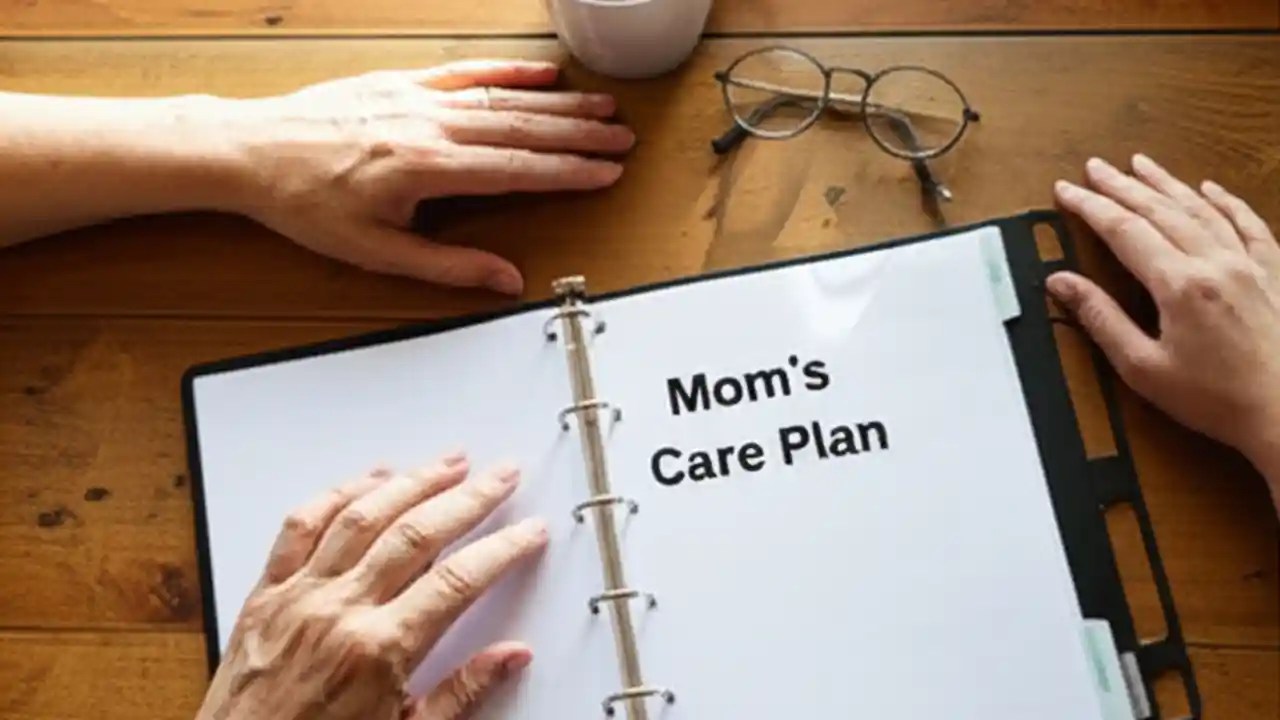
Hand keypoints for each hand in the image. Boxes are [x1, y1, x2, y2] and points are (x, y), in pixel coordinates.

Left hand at [197, 454, 547, 719]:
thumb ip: (462, 693)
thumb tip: (512, 656)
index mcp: (379, 651)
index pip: (459, 580)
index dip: (502, 548)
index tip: (529, 531)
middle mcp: (338, 611)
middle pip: (418, 533)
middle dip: (469, 497)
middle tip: (502, 475)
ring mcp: (298, 595)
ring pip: (363, 515)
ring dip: (412, 481)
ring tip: (449, 462)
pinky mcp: (265, 593)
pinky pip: (302, 525)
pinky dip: (338, 493)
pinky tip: (369, 479)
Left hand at [226, 59, 634, 294]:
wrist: (250, 151)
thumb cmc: (305, 203)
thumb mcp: (377, 253)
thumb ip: (448, 267)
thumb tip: (504, 279)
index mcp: (426, 168)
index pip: (517, 170)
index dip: (568, 172)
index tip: (606, 173)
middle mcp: (429, 125)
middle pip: (523, 128)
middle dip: (579, 135)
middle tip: (623, 138)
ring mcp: (418, 98)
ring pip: (503, 99)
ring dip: (557, 103)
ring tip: (602, 107)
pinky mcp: (402, 82)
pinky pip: (466, 72)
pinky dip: (508, 71)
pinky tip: (543, 73)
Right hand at [1049, 155, 1279, 474]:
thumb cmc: (1216, 399)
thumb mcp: (1143, 368)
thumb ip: (1101, 318)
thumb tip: (1061, 282)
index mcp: (1179, 284)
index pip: (1124, 231)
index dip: (1091, 207)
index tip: (1065, 191)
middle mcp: (1215, 263)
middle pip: (1161, 210)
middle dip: (1122, 186)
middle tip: (1094, 167)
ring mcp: (1249, 264)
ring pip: (1202, 209)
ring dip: (1167, 184)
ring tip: (1141, 163)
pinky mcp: (1274, 274)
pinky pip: (1249, 226)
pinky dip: (1227, 203)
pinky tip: (1211, 189)